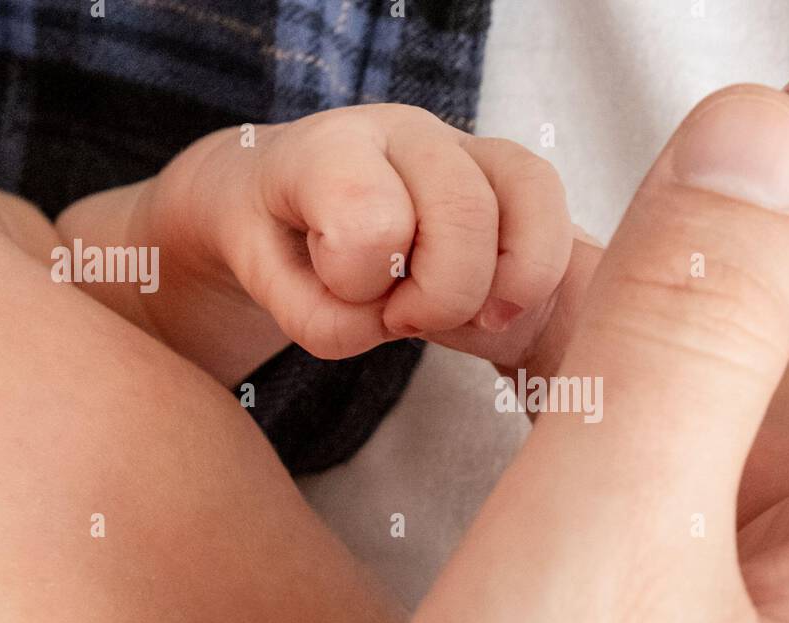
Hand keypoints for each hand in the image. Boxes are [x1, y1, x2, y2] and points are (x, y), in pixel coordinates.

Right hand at [57, 104, 572, 383]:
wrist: (251, 224)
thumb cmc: (365, 271)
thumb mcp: (443, 295)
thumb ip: (480, 304)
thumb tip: (466, 316)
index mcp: (481, 165)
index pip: (537, 193)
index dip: (527, 270)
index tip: (492, 322)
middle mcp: (424, 135)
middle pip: (470, 214)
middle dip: (449, 295)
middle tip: (412, 321)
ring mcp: (358, 134)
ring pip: (396, 222)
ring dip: (387, 297)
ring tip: (367, 305)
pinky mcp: (293, 158)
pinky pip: (338, 238)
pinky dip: (333, 306)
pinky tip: (321, 289)